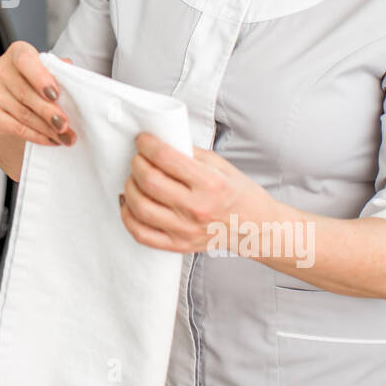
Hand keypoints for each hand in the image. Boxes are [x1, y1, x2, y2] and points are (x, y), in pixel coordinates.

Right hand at [0, 41, 76, 147]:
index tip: (56, 95)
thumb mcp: (52, 71)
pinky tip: (50, 139)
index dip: (40, 78)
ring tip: (65, 137)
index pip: (25, 61)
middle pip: (24, 93)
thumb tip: (72, 79)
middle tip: (66, 125)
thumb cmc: (40, 80)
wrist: (20, 98)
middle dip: (48, 112)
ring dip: (46, 128)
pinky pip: (14, 127)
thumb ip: (60, 72)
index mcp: (18, 52)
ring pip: (21, 113)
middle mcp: (1, 69)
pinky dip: (35, 136)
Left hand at [119, 132, 274, 253]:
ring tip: (134, 179)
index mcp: (209, 183)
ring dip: (130, 188)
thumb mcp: (220, 165)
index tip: (143, 140)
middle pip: (149, 181)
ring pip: (140, 207)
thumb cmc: (239, 194)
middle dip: (137, 163)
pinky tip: (130, 205)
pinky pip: (141, 234)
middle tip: (138, 158)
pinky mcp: (178, 245)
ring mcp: (186, 230)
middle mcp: (196, 208)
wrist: (256, 228)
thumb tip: (160, 142)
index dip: (147, 144)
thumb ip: (189, 153)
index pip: (165, 158)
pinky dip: (128, 217)